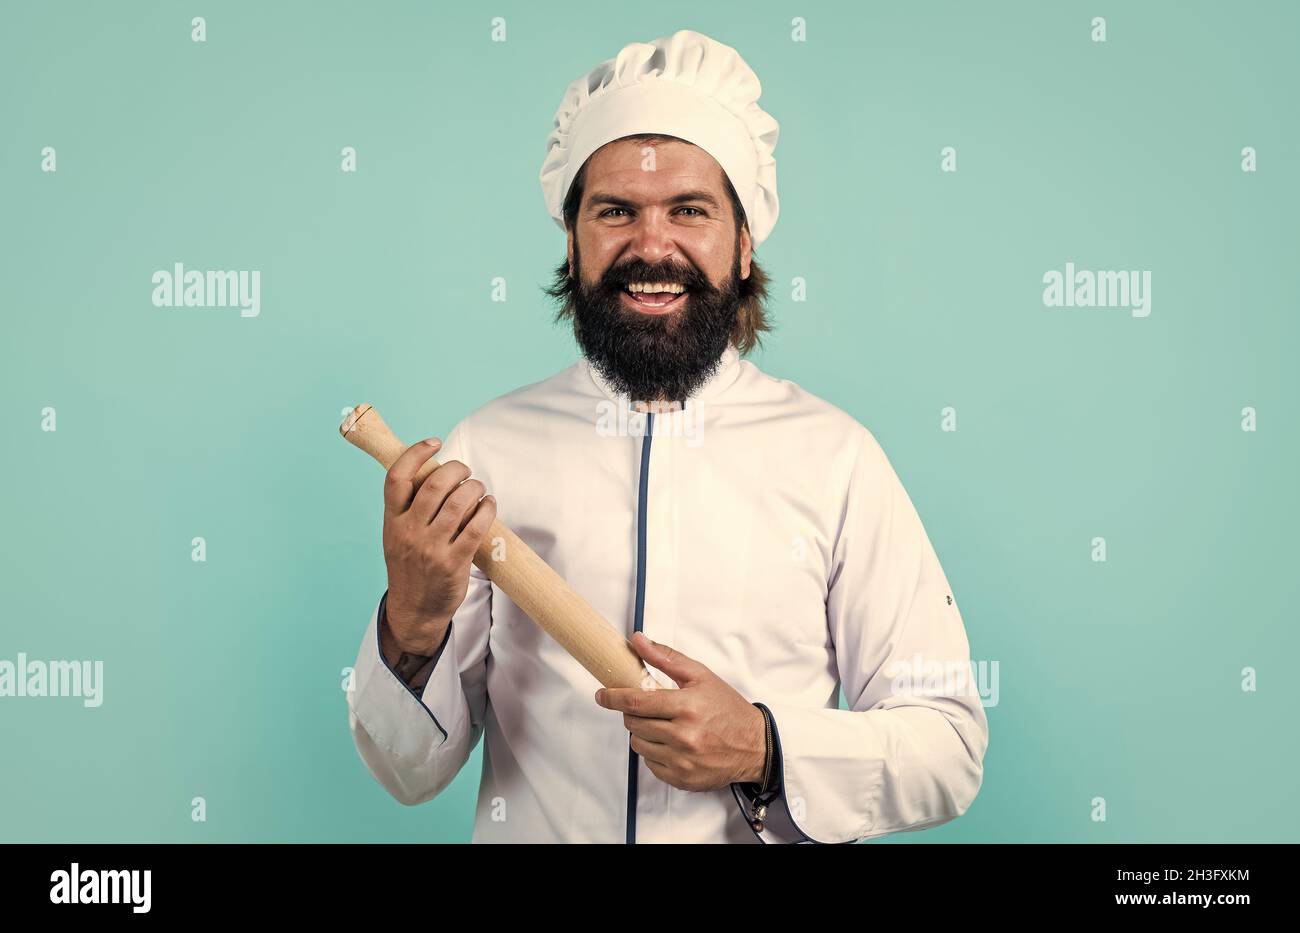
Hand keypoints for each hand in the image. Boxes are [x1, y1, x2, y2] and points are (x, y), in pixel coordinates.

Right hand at [381, 437, 496, 654]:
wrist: (414, 611)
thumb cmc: (410, 568)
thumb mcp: (396, 536)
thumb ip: (408, 508)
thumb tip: (431, 472)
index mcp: (392, 521)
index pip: (397, 478)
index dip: (416, 453)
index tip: (434, 442)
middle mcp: (409, 532)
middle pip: (435, 484)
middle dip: (456, 469)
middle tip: (465, 471)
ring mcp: (431, 548)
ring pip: (459, 502)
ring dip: (475, 488)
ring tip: (479, 489)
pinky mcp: (454, 562)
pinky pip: (476, 527)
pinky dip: (486, 509)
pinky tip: (488, 505)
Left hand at [594, 632, 766, 791]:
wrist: (755, 746)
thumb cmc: (728, 710)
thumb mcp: (701, 676)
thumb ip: (666, 658)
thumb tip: (638, 641)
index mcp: (686, 707)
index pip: (636, 702)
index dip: (613, 697)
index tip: (602, 695)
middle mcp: (683, 736)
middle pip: (634, 724)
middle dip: (633, 713)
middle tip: (646, 708)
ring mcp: (682, 761)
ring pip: (639, 746)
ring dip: (642, 734)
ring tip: (662, 725)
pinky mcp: (682, 779)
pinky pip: (651, 765)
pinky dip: (654, 753)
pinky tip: (670, 743)